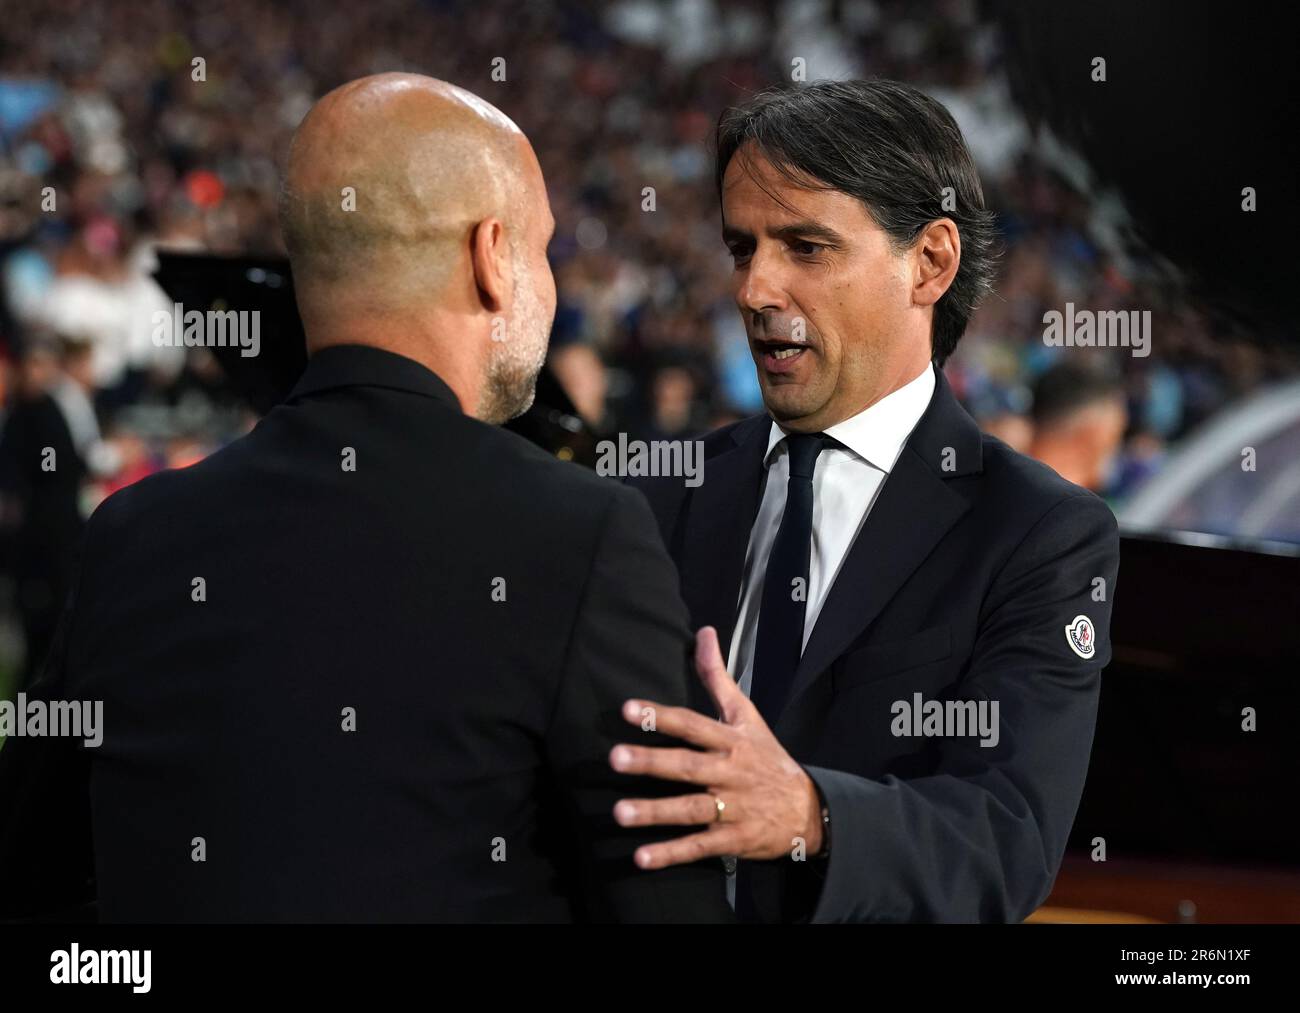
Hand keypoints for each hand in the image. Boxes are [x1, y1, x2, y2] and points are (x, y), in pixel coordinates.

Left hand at [609, 626, 823, 868]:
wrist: (810, 808)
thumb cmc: (767, 757)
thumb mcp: (747, 714)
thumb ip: (717, 677)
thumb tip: (704, 632)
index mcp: (731, 740)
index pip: (693, 724)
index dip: (662, 716)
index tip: (628, 709)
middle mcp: (730, 772)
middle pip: (688, 766)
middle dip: (652, 762)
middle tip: (615, 758)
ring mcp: (733, 808)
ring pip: (691, 808)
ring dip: (656, 812)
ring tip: (619, 813)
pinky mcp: (734, 839)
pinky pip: (700, 847)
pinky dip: (672, 853)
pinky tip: (642, 858)